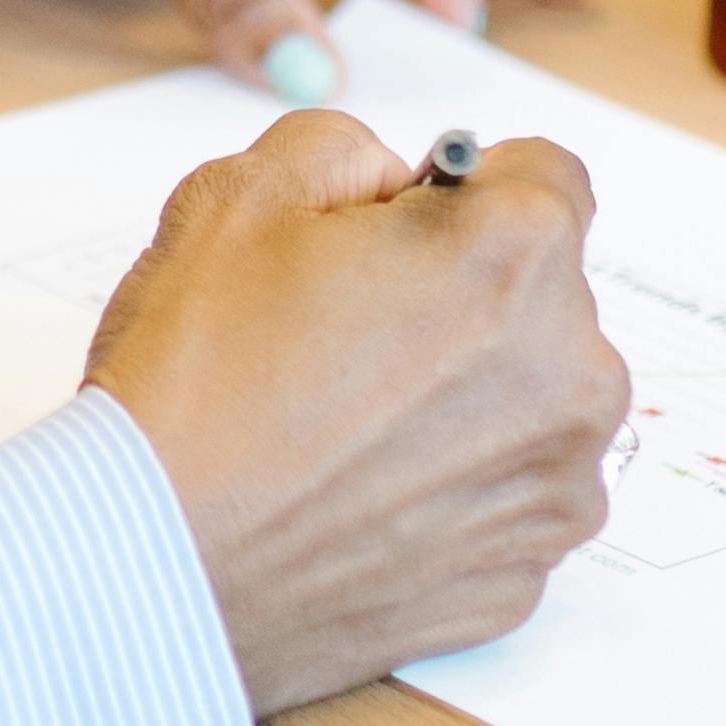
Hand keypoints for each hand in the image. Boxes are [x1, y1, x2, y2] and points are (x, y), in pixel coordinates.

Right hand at [85, 113, 622, 716]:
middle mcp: (574, 371)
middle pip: (541, 297)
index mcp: (518, 254)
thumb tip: (395, 182)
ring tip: (344, 428)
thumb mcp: (237, 194)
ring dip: (465, 399)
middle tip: (344, 338)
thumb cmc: (191, 384)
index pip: (542, 178)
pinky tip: (356, 496)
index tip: (393, 240)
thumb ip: (345, 148)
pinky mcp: (522, 577)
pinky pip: (502, 502)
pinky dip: (447, 492)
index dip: (458, 197)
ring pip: (529, 404)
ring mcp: (557, 488)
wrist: (151, 566)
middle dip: (462, 298)